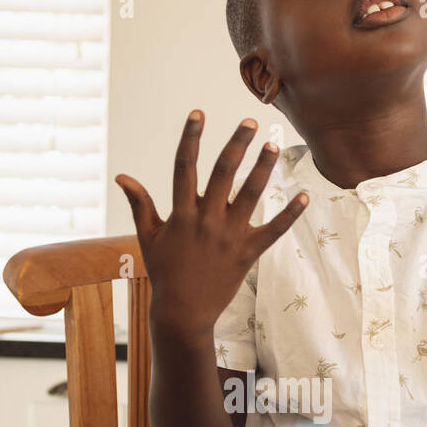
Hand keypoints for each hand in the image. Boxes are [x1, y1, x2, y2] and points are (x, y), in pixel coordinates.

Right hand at [116, 111, 308, 341]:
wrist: (182, 313)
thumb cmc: (164, 272)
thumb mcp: (148, 237)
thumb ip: (140, 204)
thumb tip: (122, 176)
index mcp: (181, 214)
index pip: (184, 167)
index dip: (191, 138)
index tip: (198, 113)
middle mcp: (206, 220)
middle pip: (223, 173)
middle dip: (237, 144)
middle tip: (250, 122)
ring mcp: (229, 237)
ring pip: (250, 195)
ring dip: (263, 168)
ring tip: (273, 146)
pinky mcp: (248, 254)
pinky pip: (273, 231)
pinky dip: (290, 214)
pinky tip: (305, 196)